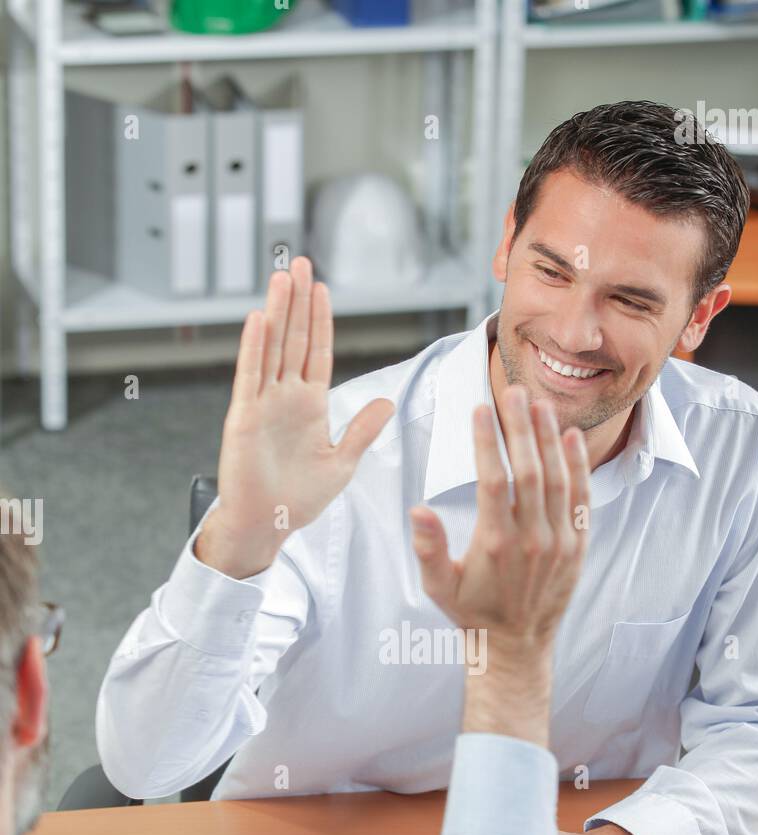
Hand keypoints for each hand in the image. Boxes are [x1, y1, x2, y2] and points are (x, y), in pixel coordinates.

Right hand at [197, 260, 394, 578]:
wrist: (267, 525)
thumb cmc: (298, 500)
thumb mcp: (342, 463)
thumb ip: (361, 431)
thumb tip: (387, 404)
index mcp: (309, 405)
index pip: (317, 352)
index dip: (321, 319)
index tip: (322, 287)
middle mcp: (285, 397)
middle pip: (294, 339)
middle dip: (298, 301)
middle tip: (300, 262)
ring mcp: (263, 404)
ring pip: (272, 348)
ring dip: (278, 312)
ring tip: (282, 276)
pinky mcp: (245, 418)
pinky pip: (250, 376)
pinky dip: (254, 347)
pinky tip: (259, 318)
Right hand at [410, 387, 589, 746]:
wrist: (516, 645)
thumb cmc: (472, 612)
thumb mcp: (439, 586)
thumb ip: (428, 548)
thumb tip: (417, 510)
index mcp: (496, 544)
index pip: (493, 480)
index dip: (488, 442)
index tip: (481, 409)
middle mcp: (532, 540)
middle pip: (530, 471)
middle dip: (521, 427)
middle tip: (513, 391)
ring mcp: (560, 543)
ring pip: (559, 480)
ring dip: (551, 438)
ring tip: (541, 404)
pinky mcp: (578, 547)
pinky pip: (582, 499)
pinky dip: (579, 467)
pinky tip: (571, 438)